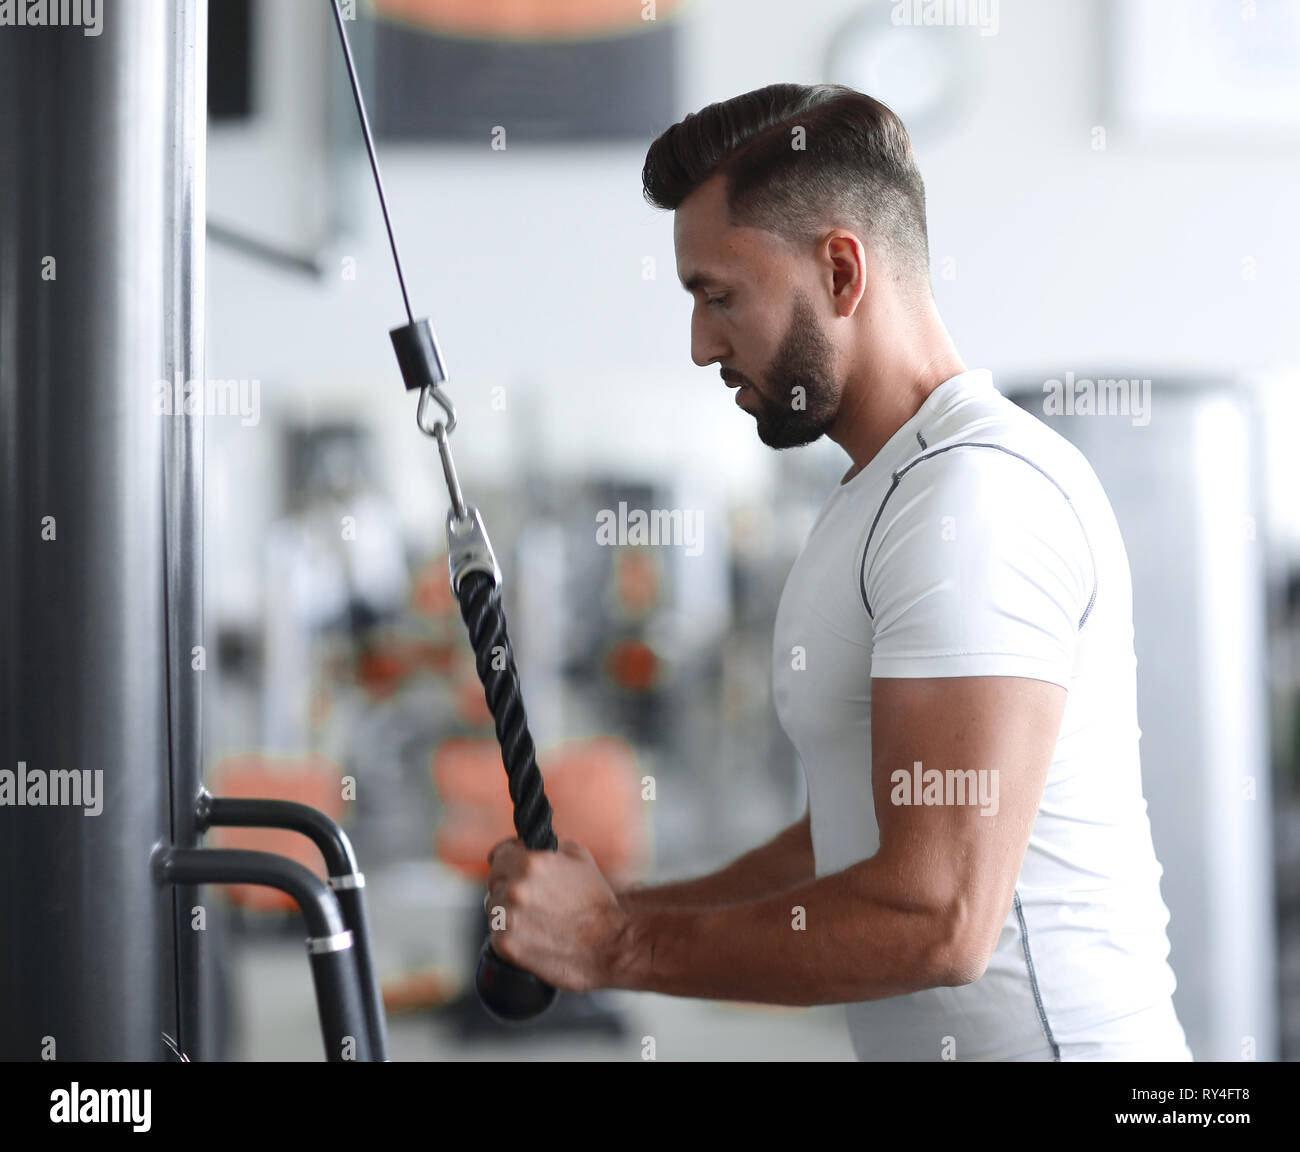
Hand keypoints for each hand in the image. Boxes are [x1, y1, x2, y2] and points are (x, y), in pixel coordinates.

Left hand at [484, 838, 629, 992]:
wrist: (608, 944)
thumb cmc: (596, 900)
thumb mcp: (578, 857)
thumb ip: (543, 847)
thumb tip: (520, 846)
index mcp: (529, 863)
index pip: (498, 855)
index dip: (508, 861)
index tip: (514, 870)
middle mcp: (515, 889)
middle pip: (495, 882)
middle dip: (509, 887)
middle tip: (535, 899)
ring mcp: (508, 918)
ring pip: (494, 909)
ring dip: (509, 912)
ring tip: (537, 919)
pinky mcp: (505, 945)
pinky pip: (496, 934)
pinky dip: (510, 935)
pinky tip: (533, 935)